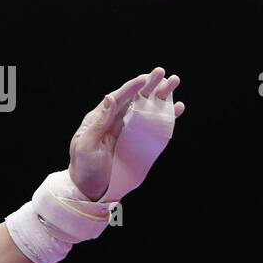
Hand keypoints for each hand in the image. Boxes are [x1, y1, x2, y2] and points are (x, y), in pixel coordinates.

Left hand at [68, 68, 183, 201]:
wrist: (91, 190)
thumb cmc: (84, 168)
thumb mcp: (85, 146)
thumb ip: (98, 123)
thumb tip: (110, 98)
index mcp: (101, 118)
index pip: (118, 98)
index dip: (131, 87)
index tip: (144, 79)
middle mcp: (117, 119)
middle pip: (136, 98)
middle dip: (150, 84)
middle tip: (162, 72)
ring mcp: (130, 130)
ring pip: (148, 108)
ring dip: (162, 95)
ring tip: (174, 81)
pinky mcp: (140, 141)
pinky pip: (156, 126)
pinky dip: (168, 116)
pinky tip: (178, 107)